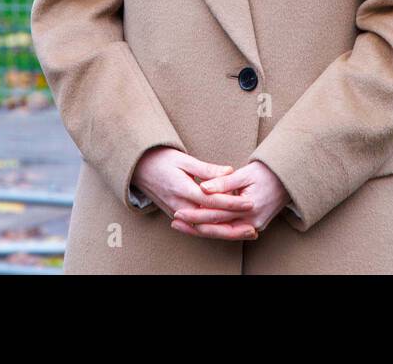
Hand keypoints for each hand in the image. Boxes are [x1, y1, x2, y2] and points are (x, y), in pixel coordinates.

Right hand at [132, 147, 254, 224]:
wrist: (139, 168)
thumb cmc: (162, 160)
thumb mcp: (184, 159)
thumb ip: (207, 169)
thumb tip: (229, 171)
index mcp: (182, 189)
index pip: (211, 200)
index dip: (231, 203)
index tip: (249, 203)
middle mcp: (179, 205)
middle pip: (209, 221)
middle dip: (232, 226)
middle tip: (252, 228)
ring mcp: (176, 213)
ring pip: (204, 228)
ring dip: (225, 232)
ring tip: (245, 232)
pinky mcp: (177, 215)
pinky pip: (197, 226)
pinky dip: (213, 229)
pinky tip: (228, 230)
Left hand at [170, 160, 289, 239]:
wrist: (288, 178)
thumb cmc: (266, 172)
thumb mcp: (244, 173)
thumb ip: (223, 182)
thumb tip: (203, 188)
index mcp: (249, 208)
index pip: (216, 215)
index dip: (196, 215)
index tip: (179, 212)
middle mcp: (252, 222)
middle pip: (218, 228)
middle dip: (195, 226)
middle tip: (175, 221)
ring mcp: (254, 226)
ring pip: (223, 232)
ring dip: (203, 229)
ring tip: (184, 225)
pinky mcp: (253, 225)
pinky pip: (230, 229)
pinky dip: (216, 227)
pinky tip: (201, 224)